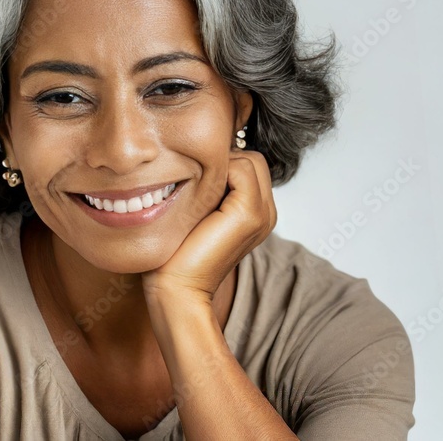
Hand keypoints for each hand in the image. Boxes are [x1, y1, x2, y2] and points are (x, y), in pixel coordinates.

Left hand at [142, 149, 276, 301]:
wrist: (176, 288)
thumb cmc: (177, 253)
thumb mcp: (197, 210)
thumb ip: (210, 186)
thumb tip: (198, 154)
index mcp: (257, 212)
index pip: (248, 163)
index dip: (220, 164)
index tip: (194, 180)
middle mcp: (266, 213)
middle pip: (252, 158)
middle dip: (223, 162)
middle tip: (194, 184)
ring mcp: (263, 214)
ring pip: (248, 159)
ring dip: (219, 166)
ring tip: (195, 192)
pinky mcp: (250, 215)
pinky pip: (241, 168)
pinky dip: (218, 171)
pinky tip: (197, 195)